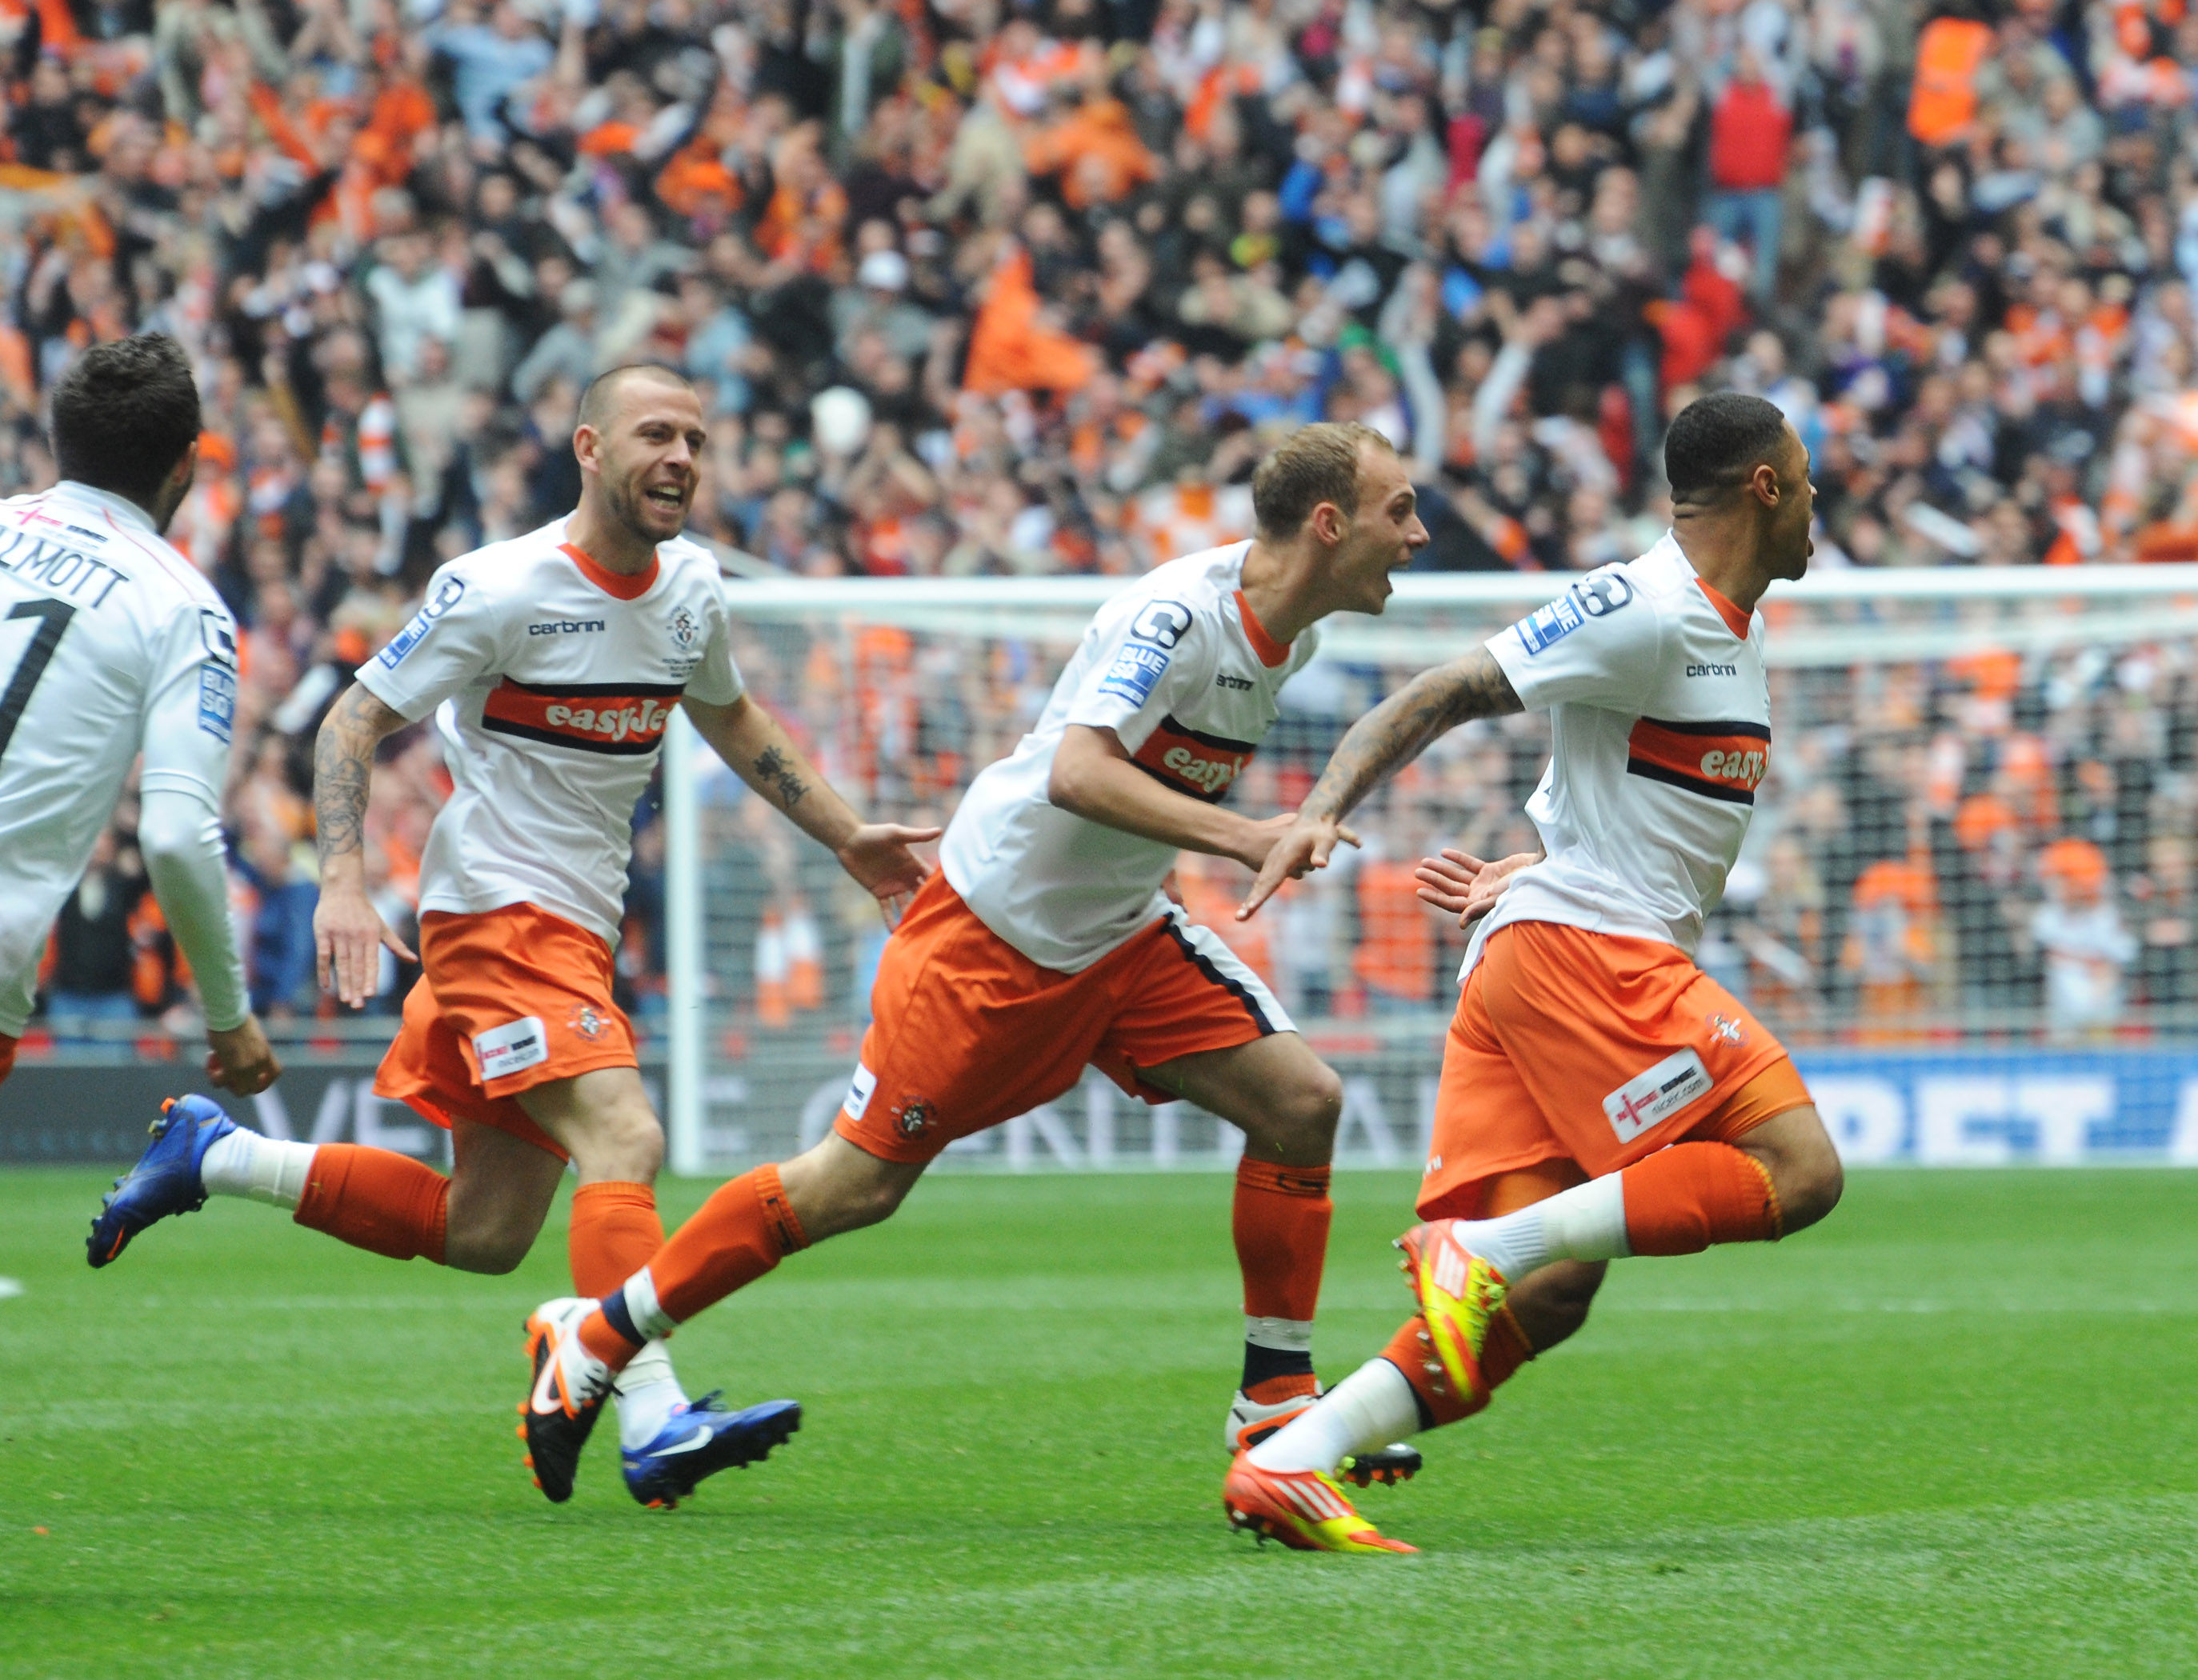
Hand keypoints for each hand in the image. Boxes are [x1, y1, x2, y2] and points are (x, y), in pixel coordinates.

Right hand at [206, 1015, 281, 1096]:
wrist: (228, 1014)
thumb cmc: (236, 1018)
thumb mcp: (252, 1034)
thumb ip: (252, 1048)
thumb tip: (242, 1053)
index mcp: (266, 1052)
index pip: (274, 1073)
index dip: (265, 1080)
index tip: (255, 1080)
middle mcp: (259, 1062)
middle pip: (255, 1087)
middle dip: (240, 1085)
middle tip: (227, 1074)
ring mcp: (246, 1067)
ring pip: (238, 1091)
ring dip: (226, 1083)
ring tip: (215, 1069)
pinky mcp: (230, 1068)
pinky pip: (221, 1082)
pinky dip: (214, 1078)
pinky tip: (209, 1066)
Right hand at [314, 883, 415, 1008]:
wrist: (342, 888)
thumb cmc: (365, 911)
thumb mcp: (382, 927)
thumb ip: (396, 946)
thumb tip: (413, 961)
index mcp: (371, 936)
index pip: (372, 962)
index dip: (371, 978)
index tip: (371, 995)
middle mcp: (356, 937)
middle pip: (356, 966)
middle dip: (357, 987)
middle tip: (357, 1006)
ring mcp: (338, 935)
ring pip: (341, 963)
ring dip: (343, 982)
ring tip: (346, 1000)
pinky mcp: (322, 932)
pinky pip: (322, 955)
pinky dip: (324, 970)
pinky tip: (326, 985)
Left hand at [835, 823, 942, 926]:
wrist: (849, 841)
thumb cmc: (873, 833)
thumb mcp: (896, 834)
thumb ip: (917, 836)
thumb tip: (939, 830)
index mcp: (913, 863)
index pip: (930, 877)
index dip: (940, 887)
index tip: (952, 900)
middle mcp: (906, 877)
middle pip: (921, 894)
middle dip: (928, 905)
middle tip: (939, 920)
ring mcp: (893, 886)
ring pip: (906, 904)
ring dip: (911, 916)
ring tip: (920, 930)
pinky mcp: (879, 893)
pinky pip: (887, 909)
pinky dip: (890, 920)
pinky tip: (895, 932)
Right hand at [1236, 812, 1361, 920]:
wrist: (1312, 819)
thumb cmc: (1320, 830)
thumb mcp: (1325, 839)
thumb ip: (1322, 852)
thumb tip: (1320, 865)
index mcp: (1284, 858)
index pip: (1271, 880)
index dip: (1261, 895)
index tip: (1250, 907)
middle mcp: (1275, 862)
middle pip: (1262, 886)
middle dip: (1252, 903)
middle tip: (1240, 918)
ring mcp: (1273, 864)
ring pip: (1265, 885)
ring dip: (1256, 899)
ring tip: (1243, 915)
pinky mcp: (1276, 867)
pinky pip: (1268, 884)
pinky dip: (1259, 895)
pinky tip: (1250, 907)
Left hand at [1414, 848, 1537, 928]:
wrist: (1544, 873)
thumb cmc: (1524, 890)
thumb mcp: (1499, 899)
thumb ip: (1478, 909)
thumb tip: (1460, 924)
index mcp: (1480, 906)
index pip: (1452, 904)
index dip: (1436, 898)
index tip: (1419, 890)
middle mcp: (1480, 896)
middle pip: (1451, 888)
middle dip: (1434, 880)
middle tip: (1417, 871)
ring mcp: (1486, 883)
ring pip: (1458, 875)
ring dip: (1442, 869)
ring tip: (1424, 862)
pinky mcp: (1492, 870)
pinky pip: (1471, 864)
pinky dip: (1458, 858)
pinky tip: (1444, 852)